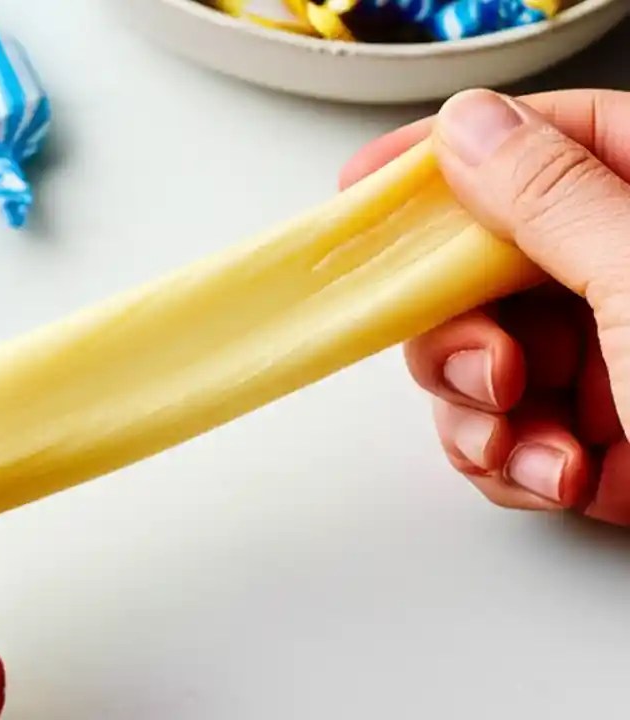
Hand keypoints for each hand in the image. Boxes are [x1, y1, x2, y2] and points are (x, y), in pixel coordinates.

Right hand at [342, 88, 629, 524]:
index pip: (544, 141)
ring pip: (485, 360)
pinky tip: (559, 478)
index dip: (447, 159)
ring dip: (482, 416)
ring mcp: (622, 363)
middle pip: (488, 269)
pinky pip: (512, 435)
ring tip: (532, 445)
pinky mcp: (611, 442)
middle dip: (461, 334)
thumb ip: (553, 199)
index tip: (367, 187)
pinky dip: (515, 464)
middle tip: (488, 368)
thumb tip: (471, 127)